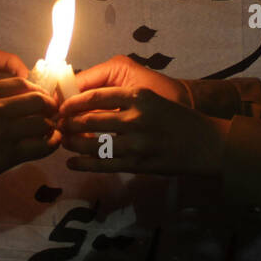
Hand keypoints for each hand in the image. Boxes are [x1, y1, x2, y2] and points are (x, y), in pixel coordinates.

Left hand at [0, 44, 29, 135]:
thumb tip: (30, 99)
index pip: (15, 63)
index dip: (26, 79)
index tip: (31, 97)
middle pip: (17, 78)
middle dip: (26, 93)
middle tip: (37, 110)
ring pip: (13, 93)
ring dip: (20, 105)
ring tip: (29, 118)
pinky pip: (4, 104)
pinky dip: (11, 113)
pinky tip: (17, 124)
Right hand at [0, 79, 58, 198]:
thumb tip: (24, 100)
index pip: (21, 82)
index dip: (37, 90)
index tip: (42, 97)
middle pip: (37, 100)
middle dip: (49, 106)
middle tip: (52, 113)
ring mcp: (2, 132)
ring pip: (42, 123)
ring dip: (50, 127)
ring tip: (49, 131)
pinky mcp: (8, 155)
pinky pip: (42, 146)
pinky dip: (51, 145)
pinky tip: (51, 144)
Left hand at [57, 55, 228, 176]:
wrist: (203, 142)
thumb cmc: (173, 116)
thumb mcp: (150, 97)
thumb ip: (121, 98)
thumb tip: (84, 101)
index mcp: (138, 96)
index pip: (95, 96)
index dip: (73, 102)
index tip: (61, 107)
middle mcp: (136, 118)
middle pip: (89, 120)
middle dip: (68, 123)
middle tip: (57, 125)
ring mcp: (137, 143)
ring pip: (93, 144)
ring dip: (73, 144)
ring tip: (64, 142)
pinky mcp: (138, 164)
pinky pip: (103, 164)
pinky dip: (83, 164)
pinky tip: (72, 163)